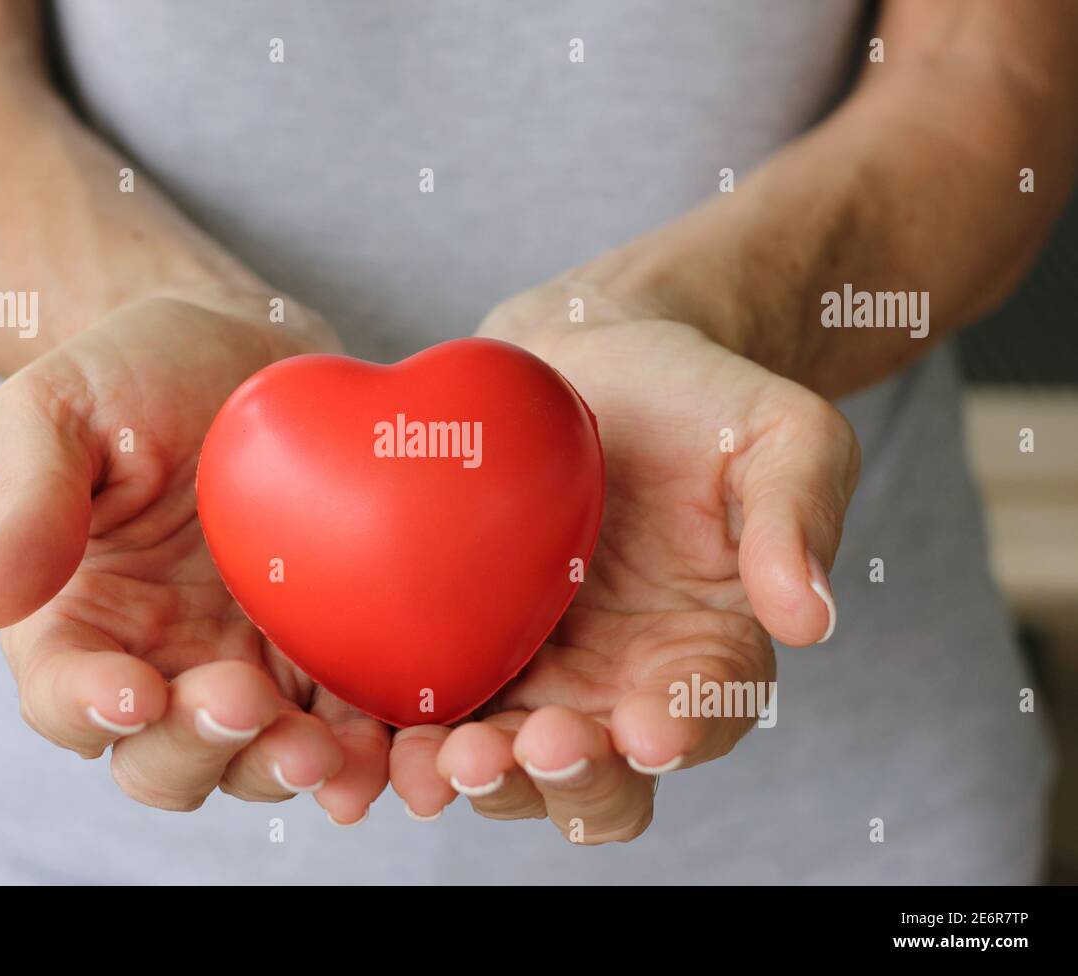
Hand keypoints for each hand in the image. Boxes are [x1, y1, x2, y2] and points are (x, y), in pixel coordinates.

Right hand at [0, 294, 387, 823]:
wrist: (241, 348)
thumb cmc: (131, 372)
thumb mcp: (54, 413)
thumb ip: (25, 505)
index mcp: (74, 618)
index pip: (62, 696)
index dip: (89, 708)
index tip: (133, 690)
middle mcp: (154, 661)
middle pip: (162, 757)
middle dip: (200, 747)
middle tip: (245, 702)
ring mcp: (241, 664)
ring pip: (252, 760)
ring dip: (283, 767)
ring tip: (324, 749)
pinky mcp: (317, 653)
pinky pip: (337, 723)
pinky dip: (357, 749)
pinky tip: (385, 744)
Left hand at [389, 277, 859, 841]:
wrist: (591, 359)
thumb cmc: (697, 397)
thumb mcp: (781, 433)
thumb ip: (799, 517)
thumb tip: (812, 619)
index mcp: (708, 653)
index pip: (705, 718)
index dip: (679, 735)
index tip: (649, 728)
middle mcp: (622, 686)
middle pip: (602, 779)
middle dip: (567, 780)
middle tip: (533, 744)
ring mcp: (538, 676)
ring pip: (511, 769)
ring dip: (482, 779)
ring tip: (444, 757)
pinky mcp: (465, 649)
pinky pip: (437, 714)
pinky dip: (410, 744)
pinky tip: (384, 738)